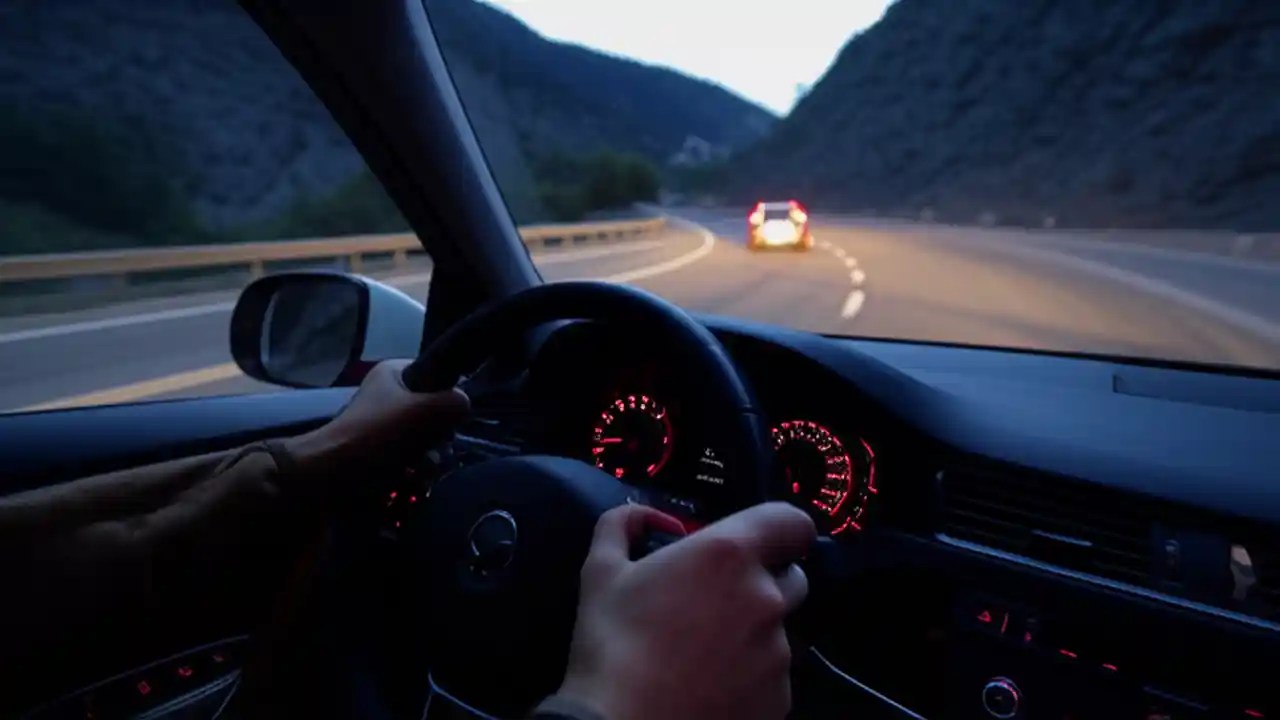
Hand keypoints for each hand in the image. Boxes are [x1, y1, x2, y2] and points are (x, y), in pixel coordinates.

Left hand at [284, 359, 468, 481]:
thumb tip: (462, 409)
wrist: (325, 482)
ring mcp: (382, 432)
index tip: (442, 419)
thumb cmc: (373, 438)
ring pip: (426, 447)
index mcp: (393, 376)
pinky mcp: (377, 461)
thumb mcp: (424, 410)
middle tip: (426, 452)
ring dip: (426, 466)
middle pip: (434, 419)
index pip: (439, 378)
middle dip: (437, 442)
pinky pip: (410, 468)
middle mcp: (388, 400)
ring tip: (412, 476)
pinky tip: (404, 489)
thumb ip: (456, 402)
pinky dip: (411, 480)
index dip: (446, 400)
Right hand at [556, 502, 816, 719]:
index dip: (780, 530)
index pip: (792, 523)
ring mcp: (778, 653)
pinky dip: (749, 676)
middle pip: (791, 579)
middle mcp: (765, 599)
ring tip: (701, 654)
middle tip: (715, 602)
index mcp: (729, 555)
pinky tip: (709, 685)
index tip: (759, 543)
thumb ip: (625, 524)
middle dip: (762, 583)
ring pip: (778, 631)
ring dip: (751, 633)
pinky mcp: (780, 698)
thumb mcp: (601, 570)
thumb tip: (651, 516)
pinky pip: (772, 676)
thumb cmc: (611, 645)